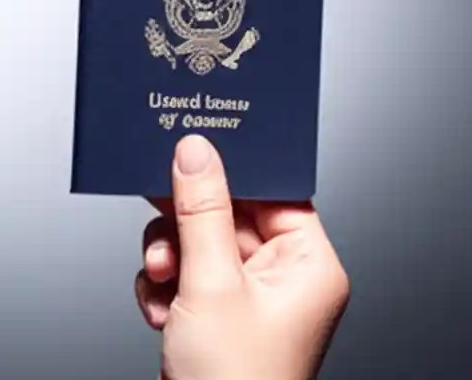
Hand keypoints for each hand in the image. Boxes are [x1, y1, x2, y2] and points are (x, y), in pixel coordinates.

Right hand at [135, 135, 349, 379]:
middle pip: (229, 217)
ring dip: (169, 258)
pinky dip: (166, 289)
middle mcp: (286, 281)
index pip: (276, 194)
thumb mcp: (211, 283)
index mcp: (310, 266)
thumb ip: (201, 210)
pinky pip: (187, 277)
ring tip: (162, 280)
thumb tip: (198, 152)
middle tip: (161, 216)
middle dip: (187, 226)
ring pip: (200, 246)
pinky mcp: (219, 320)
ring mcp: (251, 303)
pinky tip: (162, 312)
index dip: (236, 172)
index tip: (197, 152)